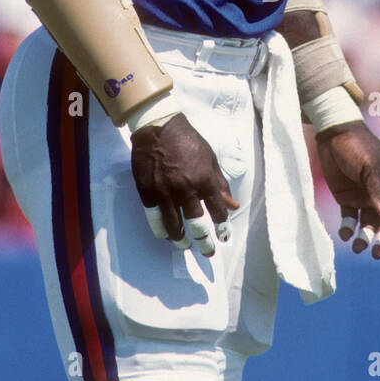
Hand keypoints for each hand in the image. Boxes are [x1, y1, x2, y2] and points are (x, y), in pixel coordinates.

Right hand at [131, 113, 237, 255]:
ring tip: (185, 246)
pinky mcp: (147, 193)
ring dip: (182, 241)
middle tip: (208, 252)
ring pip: (174, 227)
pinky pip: (155, 220)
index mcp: (204, 180)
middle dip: (204, 242)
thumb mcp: (210, 159)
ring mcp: (165, 193)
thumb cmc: (187, 141)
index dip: (222, 228)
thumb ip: (220, 184)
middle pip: (197, 225)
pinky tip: (167, 236)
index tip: (224, 237)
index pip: (217, 212)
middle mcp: (185, 189)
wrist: (158, 128)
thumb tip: (232, 204)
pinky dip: (162, 231)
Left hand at [315, 121, 379, 257]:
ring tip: (357, 247)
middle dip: (379, 239)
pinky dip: (348, 228)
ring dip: (364, 236)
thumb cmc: (357, 146)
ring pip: (366, 223)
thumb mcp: (369, 166)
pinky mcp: (346, 197)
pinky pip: (349, 218)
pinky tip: (345, 234)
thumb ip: (377, 191)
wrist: (333, 133)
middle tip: (374, 254)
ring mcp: (363, 197)